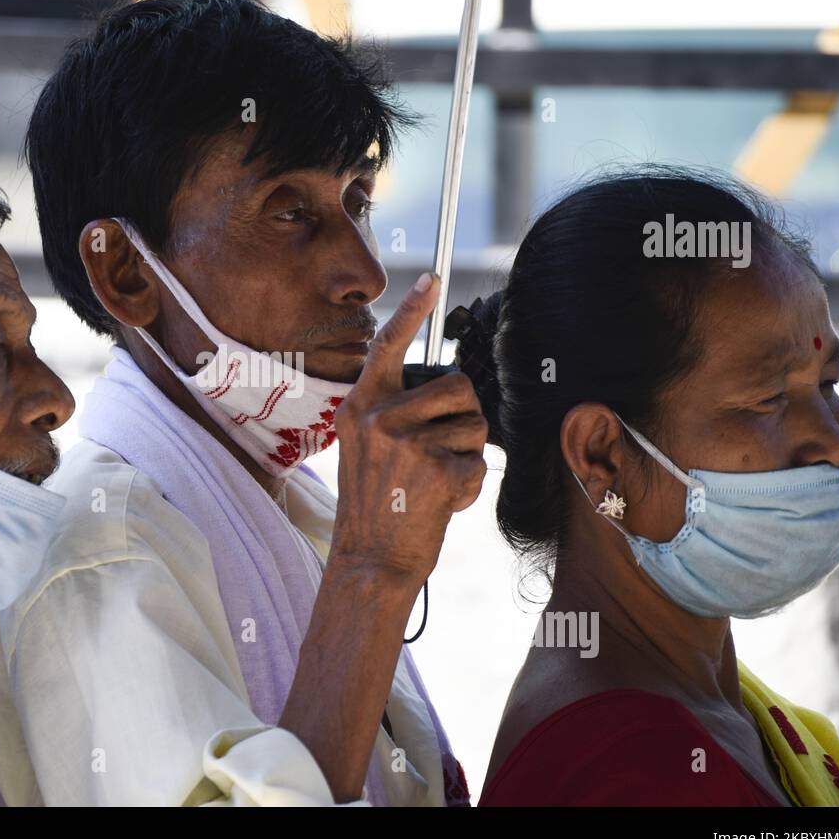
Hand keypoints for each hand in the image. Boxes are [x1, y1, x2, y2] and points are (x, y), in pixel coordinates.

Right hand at [329, 273, 488, 592]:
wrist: (368, 561)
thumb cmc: (376, 505)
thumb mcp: (366, 449)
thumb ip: (393, 414)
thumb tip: (448, 387)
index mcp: (359, 407)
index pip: (386, 347)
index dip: (411, 311)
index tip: (430, 277)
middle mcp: (378, 417)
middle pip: (457, 385)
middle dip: (464, 417)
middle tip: (439, 453)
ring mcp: (406, 442)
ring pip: (475, 424)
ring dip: (468, 454)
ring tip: (435, 481)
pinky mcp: (436, 468)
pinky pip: (479, 461)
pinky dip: (470, 486)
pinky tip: (442, 503)